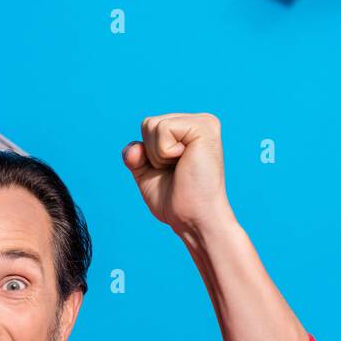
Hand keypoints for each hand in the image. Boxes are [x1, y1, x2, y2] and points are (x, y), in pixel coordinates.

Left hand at [123, 112, 233, 238]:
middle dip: (151, 154)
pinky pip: (162, 128)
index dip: (148, 155)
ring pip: (152, 125)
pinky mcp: (205, 127)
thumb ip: (135, 156)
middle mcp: (199, 122)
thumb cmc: (175, 201)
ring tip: (181, 168)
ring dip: (158, 155)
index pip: (148, 127)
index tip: (170, 172)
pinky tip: (184, 162)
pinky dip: (163, 152)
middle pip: (148, 123)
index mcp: (187, 131)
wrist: (192, 218)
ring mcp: (204, 122)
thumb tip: (135, 147)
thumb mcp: (146, 174)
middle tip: (176, 172)